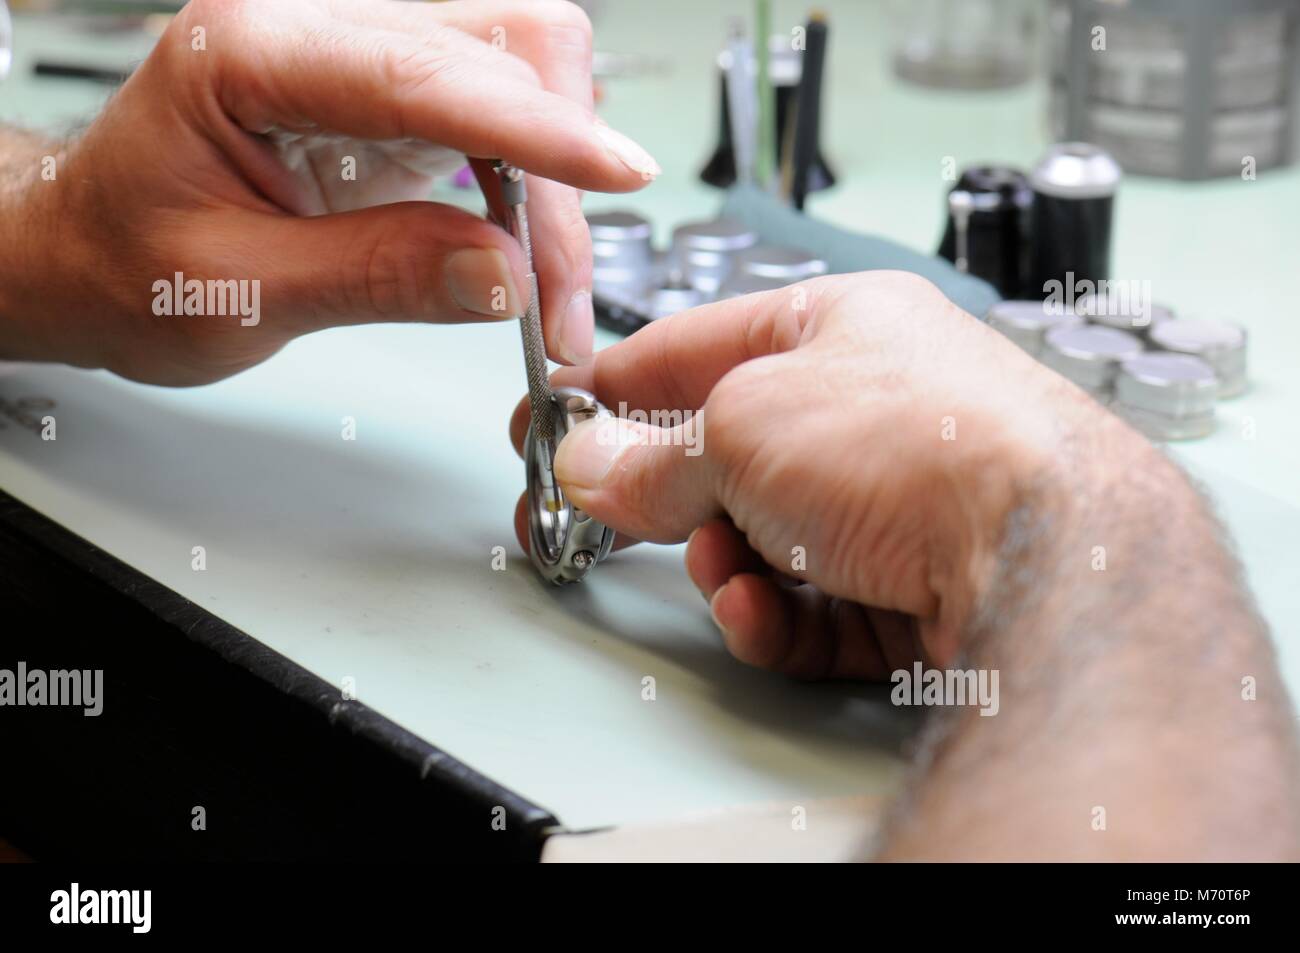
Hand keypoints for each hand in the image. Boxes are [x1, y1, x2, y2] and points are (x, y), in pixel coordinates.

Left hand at [0, 0, 658, 383]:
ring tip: (544, 288)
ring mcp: (360, 48)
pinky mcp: (391, 87)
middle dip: (559, 170)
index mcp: (251, 50)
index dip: (536, 126)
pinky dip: (533, 182)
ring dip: (555, 180)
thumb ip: (372, 276)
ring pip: (520, 70)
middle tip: (560, 293)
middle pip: (502, 46)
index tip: (617, 173)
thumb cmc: (126, 263)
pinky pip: (500, 108)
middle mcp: (314, 23)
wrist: (90, 253)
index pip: (425, 72)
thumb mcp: (233, 292)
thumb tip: (502, 276)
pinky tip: (522, 248)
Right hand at [511, 271, 1143, 677]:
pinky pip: (811, 606)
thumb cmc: (925, 446)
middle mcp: (876, 410)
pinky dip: (774, 615)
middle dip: (670, 493)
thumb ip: (654, 454)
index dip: (615, 382)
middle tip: (607, 516)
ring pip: (767, 538)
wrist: (1046, 555)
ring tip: (724, 568)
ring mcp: (900, 502)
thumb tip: (593, 463)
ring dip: (724, 562)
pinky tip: (761, 613)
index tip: (556, 416)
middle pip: (734, 453)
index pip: (699, 346)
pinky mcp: (915, 588)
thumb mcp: (743, 428)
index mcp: (841, 327)